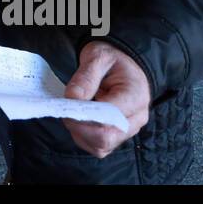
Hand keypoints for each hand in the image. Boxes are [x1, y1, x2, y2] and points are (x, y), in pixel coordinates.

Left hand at [60, 40, 150, 156]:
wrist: (124, 63)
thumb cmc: (112, 59)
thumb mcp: (98, 56)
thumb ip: (85, 77)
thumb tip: (72, 99)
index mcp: (135, 96)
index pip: (109, 119)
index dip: (85, 116)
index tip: (67, 104)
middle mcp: (136, 118)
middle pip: (105, 139)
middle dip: (79, 126)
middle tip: (66, 108)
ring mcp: (128, 130)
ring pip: (100, 146)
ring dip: (80, 132)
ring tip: (73, 110)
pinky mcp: (118, 136)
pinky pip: (98, 146)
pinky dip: (83, 136)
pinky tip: (78, 118)